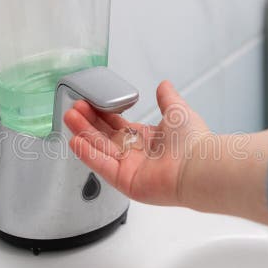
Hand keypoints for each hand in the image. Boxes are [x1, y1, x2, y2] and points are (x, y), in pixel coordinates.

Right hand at [63, 80, 209, 206]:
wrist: (199, 166)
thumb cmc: (194, 142)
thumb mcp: (178, 112)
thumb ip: (167, 99)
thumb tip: (164, 85)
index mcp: (148, 139)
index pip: (118, 125)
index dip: (102, 114)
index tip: (88, 103)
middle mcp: (137, 154)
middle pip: (105, 137)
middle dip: (88, 123)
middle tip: (73, 109)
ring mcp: (130, 169)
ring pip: (100, 149)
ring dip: (83, 134)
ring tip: (68, 118)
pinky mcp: (126, 182)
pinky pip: (103, 167)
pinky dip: (88, 155)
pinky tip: (75, 141)